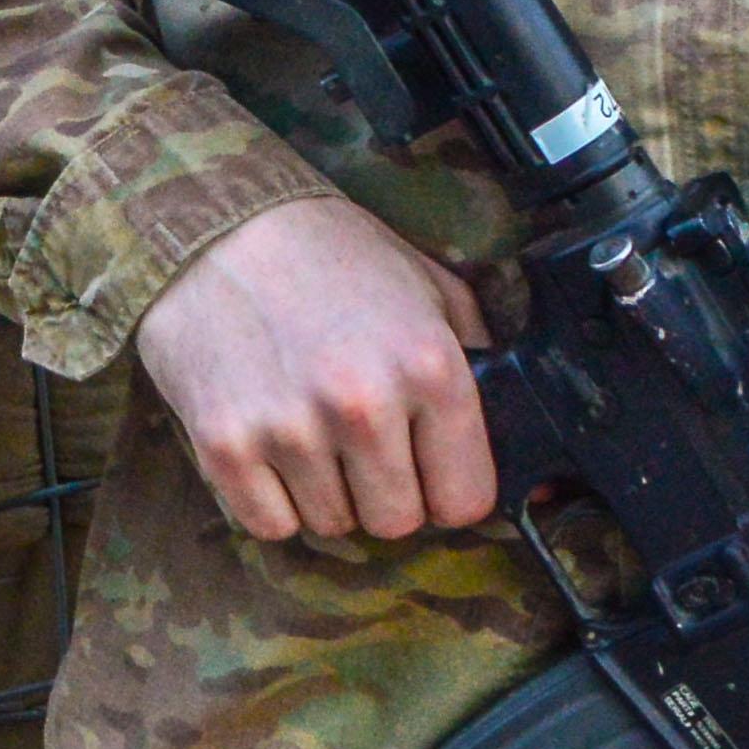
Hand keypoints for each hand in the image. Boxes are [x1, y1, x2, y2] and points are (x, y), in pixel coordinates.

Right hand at [132, 194, 498, 546]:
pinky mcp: (224, 444)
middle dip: (384, 491)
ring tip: (307, 426)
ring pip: (332, 525)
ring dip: (326, 492)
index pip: (466, 500)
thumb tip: (535, 464)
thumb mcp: (429, 288)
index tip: (425, 466)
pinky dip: (271, 499)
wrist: (214, 222)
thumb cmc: (329, 255)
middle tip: (358, 441)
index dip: (447, 487)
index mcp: (428, 366)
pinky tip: (268, 442)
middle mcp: (362, 404)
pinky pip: (269, 525)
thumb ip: (483, 364)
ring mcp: (289, 428)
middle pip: (397, 522)